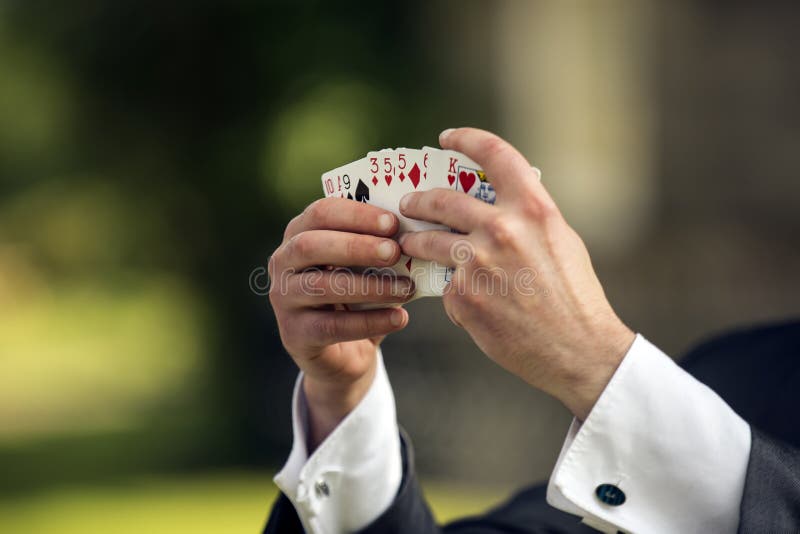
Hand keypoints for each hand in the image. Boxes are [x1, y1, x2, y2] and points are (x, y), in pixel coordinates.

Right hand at [269, 198, 413, 447]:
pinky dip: (369, 322)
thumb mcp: (365, 266)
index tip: (393, 222)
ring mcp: (283, 299)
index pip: (320, 213)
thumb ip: (378, 245)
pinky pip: (332, 326)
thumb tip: (416, 232)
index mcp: (299, 234)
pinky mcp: (295, 334)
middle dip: (355, 246)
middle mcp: (282, 262)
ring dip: (368, 286)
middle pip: (310, 245)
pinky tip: (399, 318)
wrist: (344, 353)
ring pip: (321, 287)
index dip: (356, 215)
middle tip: (394, 251)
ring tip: (405, 289)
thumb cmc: (357, 295)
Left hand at [398, 128, 634, 419]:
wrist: (577, 349)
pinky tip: (469, 302)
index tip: (447, 138)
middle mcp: (500, 230)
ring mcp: (476, 264)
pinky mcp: (462, 297)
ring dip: (415, 243)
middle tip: (409, 204)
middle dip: (418, 200)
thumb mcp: (560, 241)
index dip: (467, 139)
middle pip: (441, 201)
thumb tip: (493, 205)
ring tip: (411, 245)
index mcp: (531, 209)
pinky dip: (453, 291)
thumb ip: (525, 218)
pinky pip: (446, 286)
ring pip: (428, 243)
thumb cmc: (574, 294)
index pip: (494, 155)